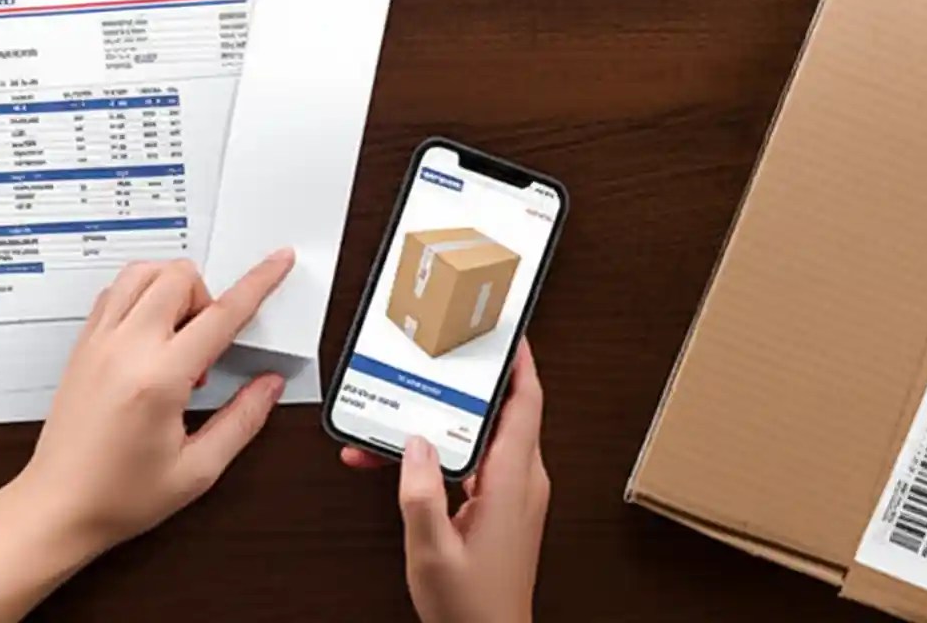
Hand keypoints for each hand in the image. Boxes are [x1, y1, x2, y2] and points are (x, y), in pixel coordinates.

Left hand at [0, 251, 295, 622]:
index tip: (277, 262)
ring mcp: (97, 343)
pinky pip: (116, 293)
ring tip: (181, 337)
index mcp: (158, 379)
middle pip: (178, 276)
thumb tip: (269, 385)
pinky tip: (153, 339)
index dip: (258, 283)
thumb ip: (242, 419)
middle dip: (209, 296)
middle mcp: (124, 350)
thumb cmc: (120, 495)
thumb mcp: (198, 469)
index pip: (221, 314)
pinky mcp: (82, 347)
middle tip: (210, 343)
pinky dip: (143, 298)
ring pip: (142, 273)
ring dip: (172, 289)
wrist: (57, 508)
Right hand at [342, 339, 550, 622]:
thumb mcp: (432, 551)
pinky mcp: (500, 507)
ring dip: (444, 425)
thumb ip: (420, 493)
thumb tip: (415, 442)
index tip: (507, 332)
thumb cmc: (471, 608)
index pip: (526, 404)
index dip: (520, 363)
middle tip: (445, 356)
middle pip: (503, 413)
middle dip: (469, 384)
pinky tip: (402, 461)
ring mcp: (513, 495)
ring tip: (401, 413)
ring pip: (481, 438)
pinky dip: (441, 456)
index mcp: (514, 483)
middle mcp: (521, 482)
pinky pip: (474, 464)